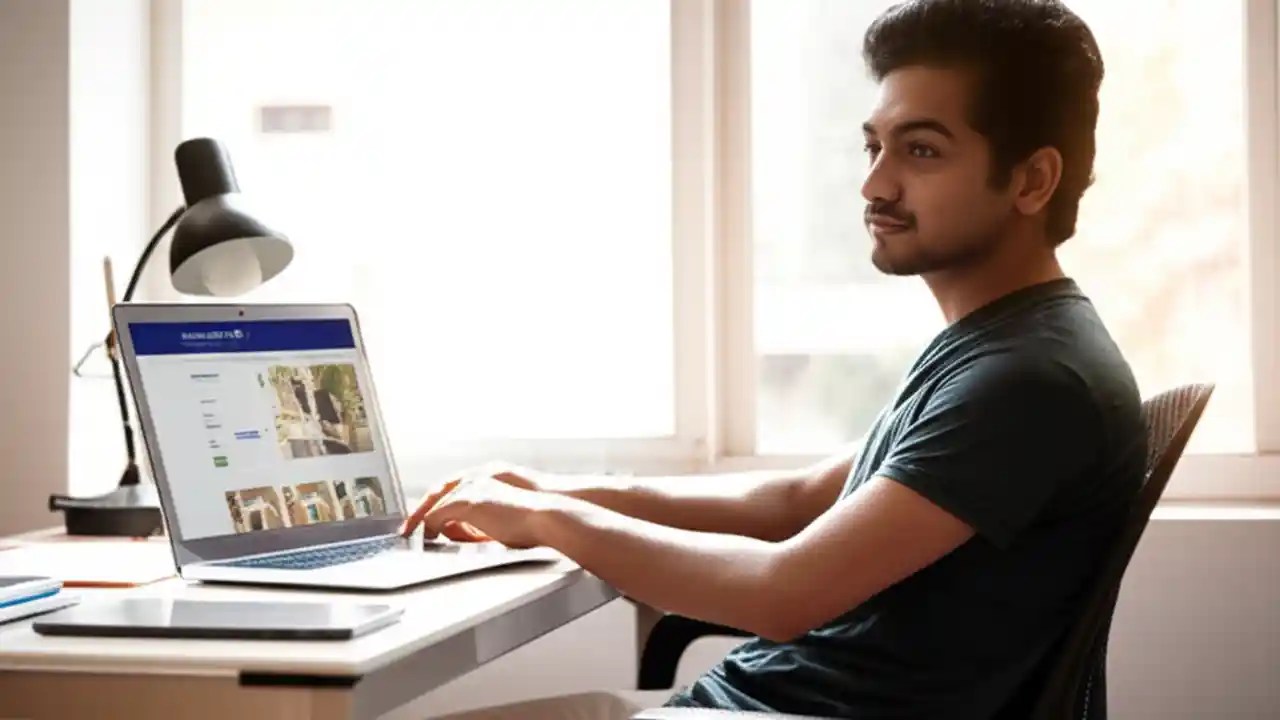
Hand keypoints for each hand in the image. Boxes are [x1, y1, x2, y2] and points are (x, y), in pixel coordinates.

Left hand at [400, 462, 544, 540]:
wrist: (548, 516)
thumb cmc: (535, 521)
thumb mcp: (501, 519)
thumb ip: (478, 522)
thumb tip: (456, 531)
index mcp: (489, 476)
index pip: (454, 487)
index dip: (439, 504)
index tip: (427, 518)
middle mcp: (477, 477)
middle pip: (438, 490)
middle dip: (421, 510)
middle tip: (408, 527)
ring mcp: (471, 486)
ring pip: (434, 502)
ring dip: (421, 518)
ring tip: (412, 534)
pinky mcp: (466, 501)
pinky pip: (436, 515)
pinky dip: (427, 526)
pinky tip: (426, 537)